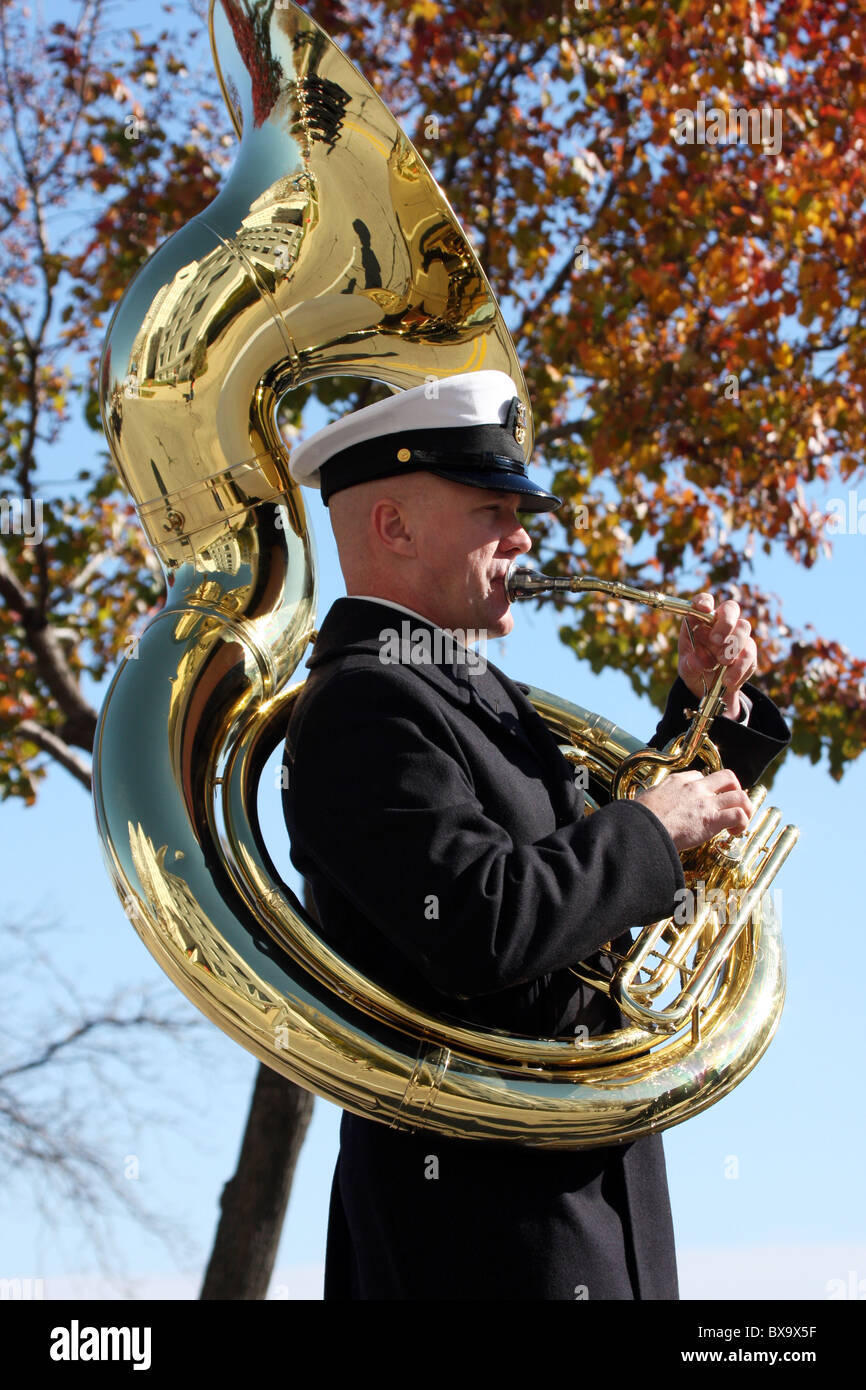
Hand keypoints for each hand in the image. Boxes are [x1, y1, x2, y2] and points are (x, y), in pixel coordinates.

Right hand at [636, 769, 752, 850]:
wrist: (641, 828)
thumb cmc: (639, 818)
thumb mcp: (645, 798)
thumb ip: (655, 798)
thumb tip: (649, 806)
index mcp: (678, 781)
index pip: (701, 776)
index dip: (708, 788)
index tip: (707, 800)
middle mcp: (695, 788)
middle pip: (727, 777)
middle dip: (734, 790)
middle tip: (731, 804)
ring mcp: (705, 802)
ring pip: (739, 795)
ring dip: (744, 808)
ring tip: (740, 820)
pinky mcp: (712, 820)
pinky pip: (738, 815)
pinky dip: (742, 823)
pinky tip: (735, 832)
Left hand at [678, 593, 757, 719]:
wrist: (708, 687)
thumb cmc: (693, 667)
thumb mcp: (686, 668)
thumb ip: (690, 664)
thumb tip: (697, 661)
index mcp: (701, 620)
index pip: (704, 601)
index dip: (704, 601)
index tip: (703, 608)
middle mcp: (721, 623)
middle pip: (730, 608)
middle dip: (725, 622)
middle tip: (716, 640)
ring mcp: (737, 635)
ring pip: (743, 627)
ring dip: (733, 645)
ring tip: (722, 662)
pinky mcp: (749, 651)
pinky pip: (749, 654)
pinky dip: (739, 667)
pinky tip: (728, 679)